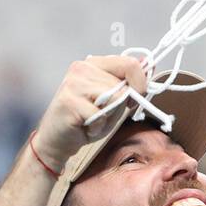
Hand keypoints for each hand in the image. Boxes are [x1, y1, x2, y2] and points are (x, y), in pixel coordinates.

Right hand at [33, 54, 146, 169]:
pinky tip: (85, 127)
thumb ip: (127, 83)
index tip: (134, 100)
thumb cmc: (86, 121)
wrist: (56, 141)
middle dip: (121, 107)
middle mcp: (83, 68)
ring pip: (115, 99)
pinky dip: (97, 127)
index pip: (130, 63)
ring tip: (93, 121)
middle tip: (104, 116)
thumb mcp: (113, 101)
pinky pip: (100, 115)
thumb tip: (149, 64)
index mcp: (94, 63)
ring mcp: (74, 83)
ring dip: (109, 118)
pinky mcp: (69, 100)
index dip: (140, 84)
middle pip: (124, 86)